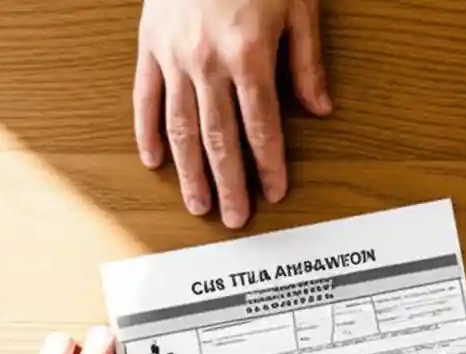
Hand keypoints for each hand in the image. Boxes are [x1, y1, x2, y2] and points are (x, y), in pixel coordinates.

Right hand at [135, 0, 330, 228]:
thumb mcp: (298, 4)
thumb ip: (306, 60)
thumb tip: (320, 108)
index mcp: (248, 54)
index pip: (261, 126)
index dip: (270, 164)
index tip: (275, 192)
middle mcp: (207, 63)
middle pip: (219, 138)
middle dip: (229, 184)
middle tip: (236, 219)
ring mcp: (173, 57)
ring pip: (181, 128)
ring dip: (191, 172)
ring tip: (199, 205)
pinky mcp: (149, 47)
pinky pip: (144, 99)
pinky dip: (148, 133)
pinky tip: (156, 161)